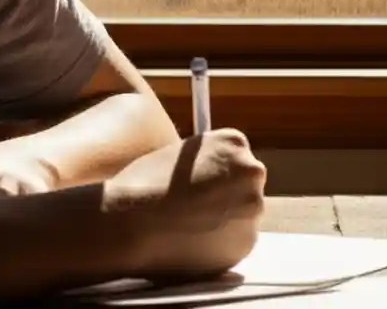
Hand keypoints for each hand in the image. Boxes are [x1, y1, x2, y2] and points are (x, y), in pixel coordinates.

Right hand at [104, 129, 266, 278]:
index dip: (217, 174)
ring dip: (224, 222)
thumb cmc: (142, 186)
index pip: (237, 159)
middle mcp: (252, 170)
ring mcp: (253, 207)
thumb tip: (209, 175)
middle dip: (227, 197)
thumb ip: (203, 162)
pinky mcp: (247, 241)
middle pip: (245, 186)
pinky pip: (236, 242)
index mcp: (234, 142)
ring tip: (187, 227)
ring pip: (242, 216)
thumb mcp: (178, 155)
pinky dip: (220, 245)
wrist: (132, 223)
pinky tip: (192, 242)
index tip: (202, 185)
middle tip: (197, 209)